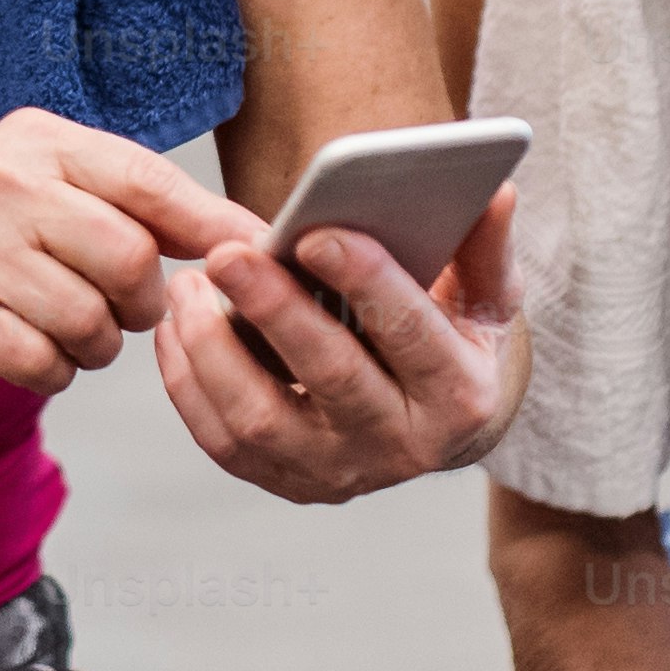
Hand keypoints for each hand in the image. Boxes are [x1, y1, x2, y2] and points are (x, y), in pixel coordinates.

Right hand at [0, 108, 250, 397]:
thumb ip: (131, 199)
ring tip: (69, 330)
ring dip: (95, 345)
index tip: (260, 254)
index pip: (148, 181)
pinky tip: (31, 350)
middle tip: (121, 308)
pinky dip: (52, 372)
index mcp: (39, 140)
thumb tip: (243, 235)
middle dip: (140, 302)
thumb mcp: (44, 183)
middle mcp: (3, 182)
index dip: (214, 224)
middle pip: (130, 259)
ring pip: (90, 319)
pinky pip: (43, 362)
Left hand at [149, 180, 527, 505]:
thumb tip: (495, 189)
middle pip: (331, 378)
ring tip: (187, 284)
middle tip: (226, 253)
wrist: (431, 426)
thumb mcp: (486, 299)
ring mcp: (337, 472)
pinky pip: (221, 442)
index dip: (367, 282)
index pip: (413, 335)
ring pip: (260, 420)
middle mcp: (401, 446)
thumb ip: (484, 246)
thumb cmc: (453, 342)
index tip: (318, 232)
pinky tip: (175, 327)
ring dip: (213, 349)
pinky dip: (188, 384)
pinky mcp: (285, 481)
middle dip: (275, 310)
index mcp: (460, 395)